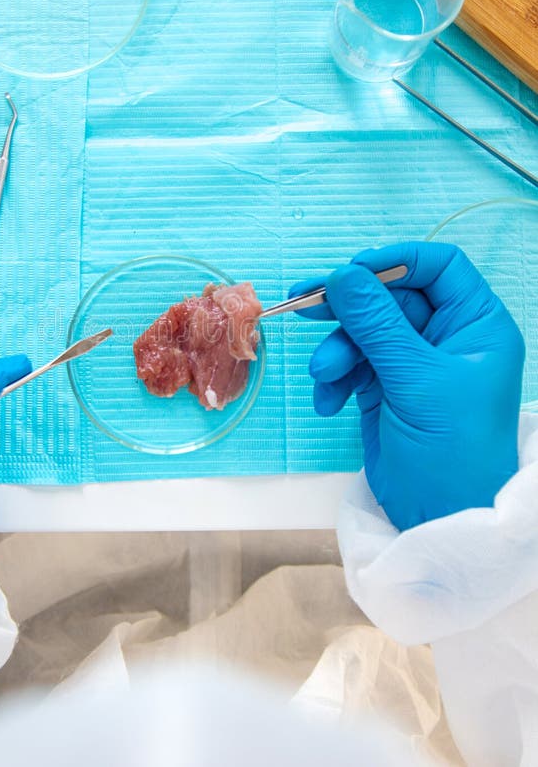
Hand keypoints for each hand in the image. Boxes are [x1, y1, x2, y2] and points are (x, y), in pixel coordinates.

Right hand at [289, 243, 524, 530]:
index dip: (396, 261)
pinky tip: (330, 402)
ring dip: (337, 351)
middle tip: (303, 303)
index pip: (439, 267)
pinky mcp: (383, 387)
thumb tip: (342, 275)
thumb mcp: (416, 379)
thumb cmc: (452, 448)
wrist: (439, 517)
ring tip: (325, 376)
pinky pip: (351, 364)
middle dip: (349, 308)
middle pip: (390, 297)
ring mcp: (411, 362)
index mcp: (475, 324)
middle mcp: (445, 337)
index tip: (352, 270)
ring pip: (363, 331)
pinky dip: (335, 379)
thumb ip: (377, 324)